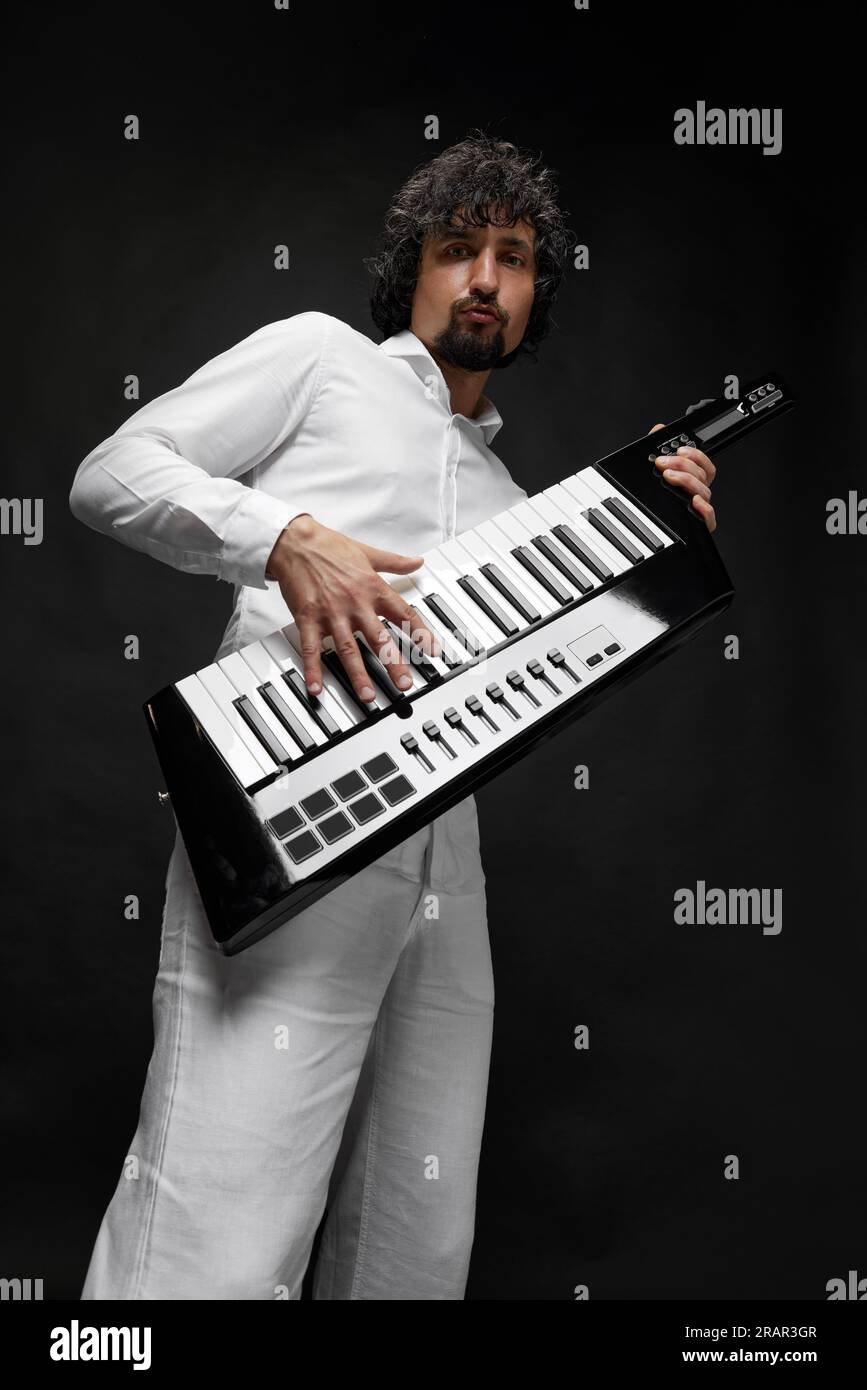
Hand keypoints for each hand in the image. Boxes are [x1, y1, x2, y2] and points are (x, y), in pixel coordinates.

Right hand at [266, 514, 441, 702]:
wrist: (295, 542)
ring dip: (358, 674)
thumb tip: (417, 562)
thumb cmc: (330, 546)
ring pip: (348, 649)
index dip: (420, 633)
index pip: (403, 614)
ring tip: (367, 695)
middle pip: (379, 639)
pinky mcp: (308, 618)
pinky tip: (316, 688)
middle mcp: (355, 603)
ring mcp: (331, 613)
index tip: (433, 651)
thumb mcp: (368, 553)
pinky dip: (313, 669)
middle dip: (393, 663)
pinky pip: (312, 648)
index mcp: (373, 588)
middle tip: (404, 684)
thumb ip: (395, 562)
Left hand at [648, 423, 716, 531]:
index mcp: (692, 482)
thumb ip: (656, 450)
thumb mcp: (652, 471)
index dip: (696, 455)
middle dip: (683, 465)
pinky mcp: (698, 525)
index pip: (704, 466)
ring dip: (687, 481)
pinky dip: (704, 509)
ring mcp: (699, 509)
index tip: (679, 449)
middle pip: (702, 475)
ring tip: (669, 476)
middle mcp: (698, 494)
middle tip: (663, 463)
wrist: (646, 533)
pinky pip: (709, 518)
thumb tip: (658, 429)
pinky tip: (693, 501)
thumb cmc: (653, 502)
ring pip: (704, 492)